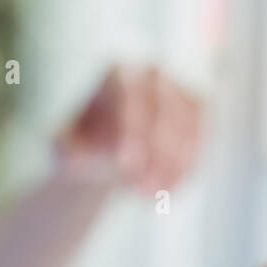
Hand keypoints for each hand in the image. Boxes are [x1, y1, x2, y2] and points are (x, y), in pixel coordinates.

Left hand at [55, 65, 202, 194]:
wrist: (109, 156)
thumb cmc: (84, 148)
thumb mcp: (65, 151)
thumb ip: (69, 151)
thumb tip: (85, 158)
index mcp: (117, 73)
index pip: (128, 91)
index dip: (131, 126)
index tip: (126, 162)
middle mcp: (154, 74)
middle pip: (165, 101)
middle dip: (158, 145)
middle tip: (144, 184)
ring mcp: (181, 90)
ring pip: (189, 121)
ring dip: (174, 161)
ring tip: (153, 194)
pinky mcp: (199, 115)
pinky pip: (201, 138)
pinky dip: (187, 166)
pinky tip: (169, 191)